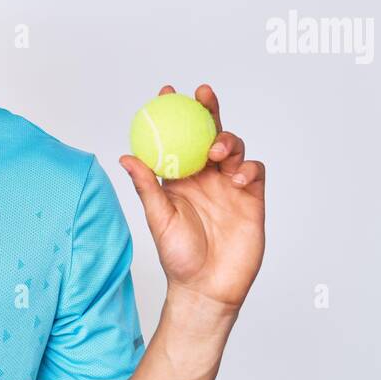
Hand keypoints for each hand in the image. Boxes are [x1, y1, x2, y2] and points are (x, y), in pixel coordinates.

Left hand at [119, 84, 264, 310]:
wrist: (207, 287)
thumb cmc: (178, 256)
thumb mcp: (158, 219)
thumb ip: (146, 187)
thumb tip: (126, 157)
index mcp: (179, 178)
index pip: (177, 139)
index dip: (173, 114)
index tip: (165, 92)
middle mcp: (205, 177)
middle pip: (209, 134)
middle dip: (208, 109)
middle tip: (201, 93)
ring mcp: (230, 186)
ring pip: (234, 148)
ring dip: (227, 140)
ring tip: (216, 151)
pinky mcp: (252, 198)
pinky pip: (254, 171)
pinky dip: (247, 168)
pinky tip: (235, 178)